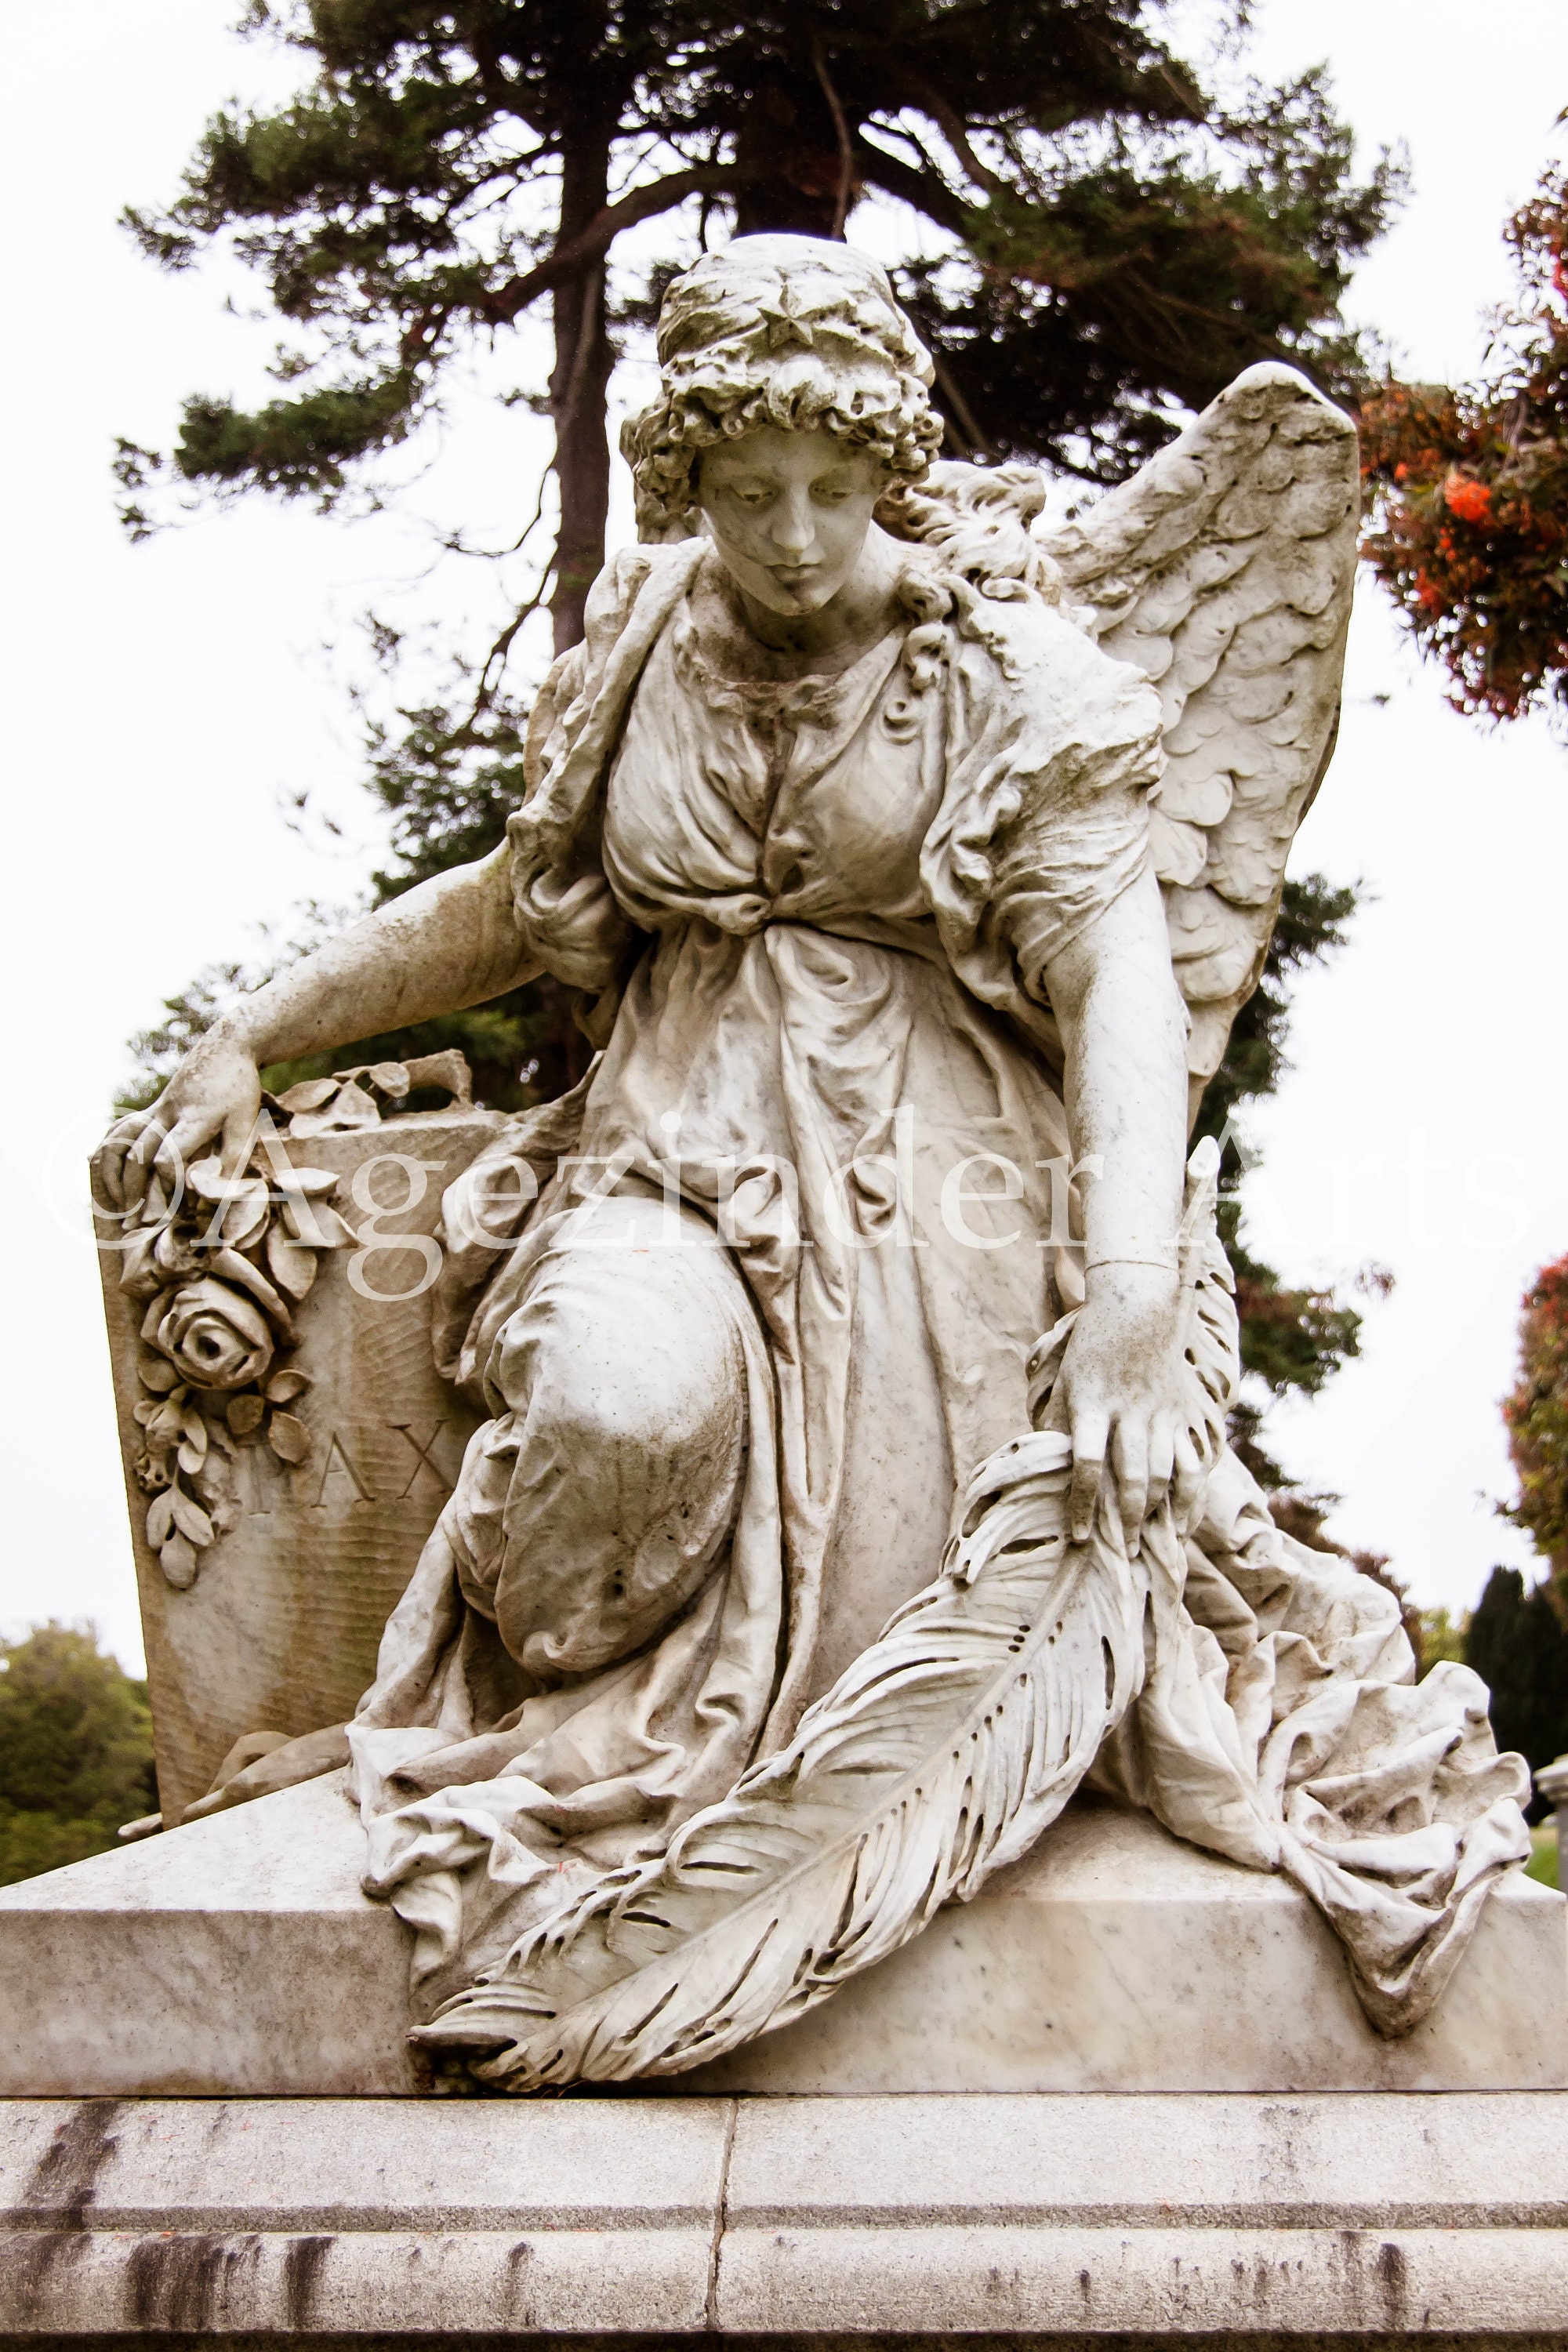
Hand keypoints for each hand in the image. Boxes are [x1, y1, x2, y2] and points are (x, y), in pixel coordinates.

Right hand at [92, 1023, 263, 1215]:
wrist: (226, 1048)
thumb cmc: (239, 1089)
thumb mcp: (246, 1121)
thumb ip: (232, 1157)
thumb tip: (212, 1191)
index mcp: (193, 1118)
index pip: (167, 1156)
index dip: (169, 1184)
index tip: (182, 1205)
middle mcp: (166, 1114)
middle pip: (136, 1154)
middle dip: (133, 1191)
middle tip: (136, 1224)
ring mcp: (154, 1110)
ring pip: (119, 1140)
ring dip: (112, 1174)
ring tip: (117, 1204)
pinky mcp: (150, 1108)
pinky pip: (119, 1130)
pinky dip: (107, 1151)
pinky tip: (103, 1172)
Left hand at [1054, 1262, 1191, 1545]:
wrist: (1137, 1308)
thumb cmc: (1090, 1353)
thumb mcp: (1065, 1383)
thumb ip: (1059, 1427)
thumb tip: (1044, 1475)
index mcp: (1091, 1403)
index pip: (1087, 1462)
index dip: (1082, 1502)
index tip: (1079, 1536)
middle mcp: (1129, 1411)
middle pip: (1131, 1474)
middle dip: (1124, 1520)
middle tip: (1120, 1556)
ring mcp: (1161, 1413)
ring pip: (1164, 1472)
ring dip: (1154, 1515)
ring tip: (1144, 1548)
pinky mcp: (1184, 1415)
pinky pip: (1193, 1463)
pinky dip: (1191, 1498)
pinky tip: (1183, 1526)